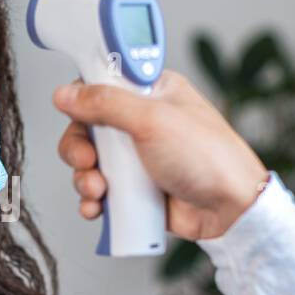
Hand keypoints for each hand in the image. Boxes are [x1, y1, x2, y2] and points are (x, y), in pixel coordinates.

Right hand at [53, 70, 268, 239]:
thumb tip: (64, 93)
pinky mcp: (135, 189)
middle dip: (78, 149)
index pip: (101, 84)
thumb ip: (105, 103)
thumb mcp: (151, 120)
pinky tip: (96, 208)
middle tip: (87, 162)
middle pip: (87, 128)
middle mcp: (141, 122)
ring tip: (97, 192)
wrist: (230, 210)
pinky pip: (100, 191)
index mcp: (150, 92)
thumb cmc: (206, 157)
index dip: (82, 100)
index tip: (75, 115)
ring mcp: (137, 157)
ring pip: (89, 163)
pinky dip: (92, 200)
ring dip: (84, 179)